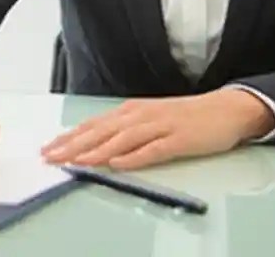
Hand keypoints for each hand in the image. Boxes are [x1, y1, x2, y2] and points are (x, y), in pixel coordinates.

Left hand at [40, 89, 274, 169]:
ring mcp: (160, 126)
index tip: (48, 149)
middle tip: (51, 157)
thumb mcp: (149, 119)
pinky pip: (154, 150)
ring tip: (76, 162)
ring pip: (122, 140)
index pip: (93, 125)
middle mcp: (141, 116)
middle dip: (74, 145)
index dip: (69, 137)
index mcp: (131, 111)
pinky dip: (134, 157)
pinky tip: (118, 164)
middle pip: (102, 132)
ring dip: (97, 151)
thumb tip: (94, 144)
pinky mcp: (179, 140)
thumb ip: (124, 130)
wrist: (225, 109)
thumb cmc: (184, 117)